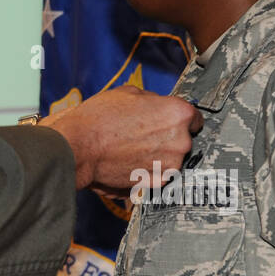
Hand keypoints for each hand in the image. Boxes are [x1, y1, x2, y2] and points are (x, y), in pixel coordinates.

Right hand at [41, 86, 200, 190]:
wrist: (79, 147)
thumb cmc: (100, 118)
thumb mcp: (128, 93)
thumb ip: (152, 100)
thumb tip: (157, 106)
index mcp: (177, 114)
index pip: (195, 118)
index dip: (181, 118)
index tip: (172, 121)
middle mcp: (180, 141)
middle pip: (183, 138)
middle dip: (167, 135)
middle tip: (143, 132)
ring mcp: (170, 165)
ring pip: (171, 157)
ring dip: (158, 153)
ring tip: (132, 146)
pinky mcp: (157, 182)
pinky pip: (159, 172)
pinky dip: (149, 168)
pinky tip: (130, 159)